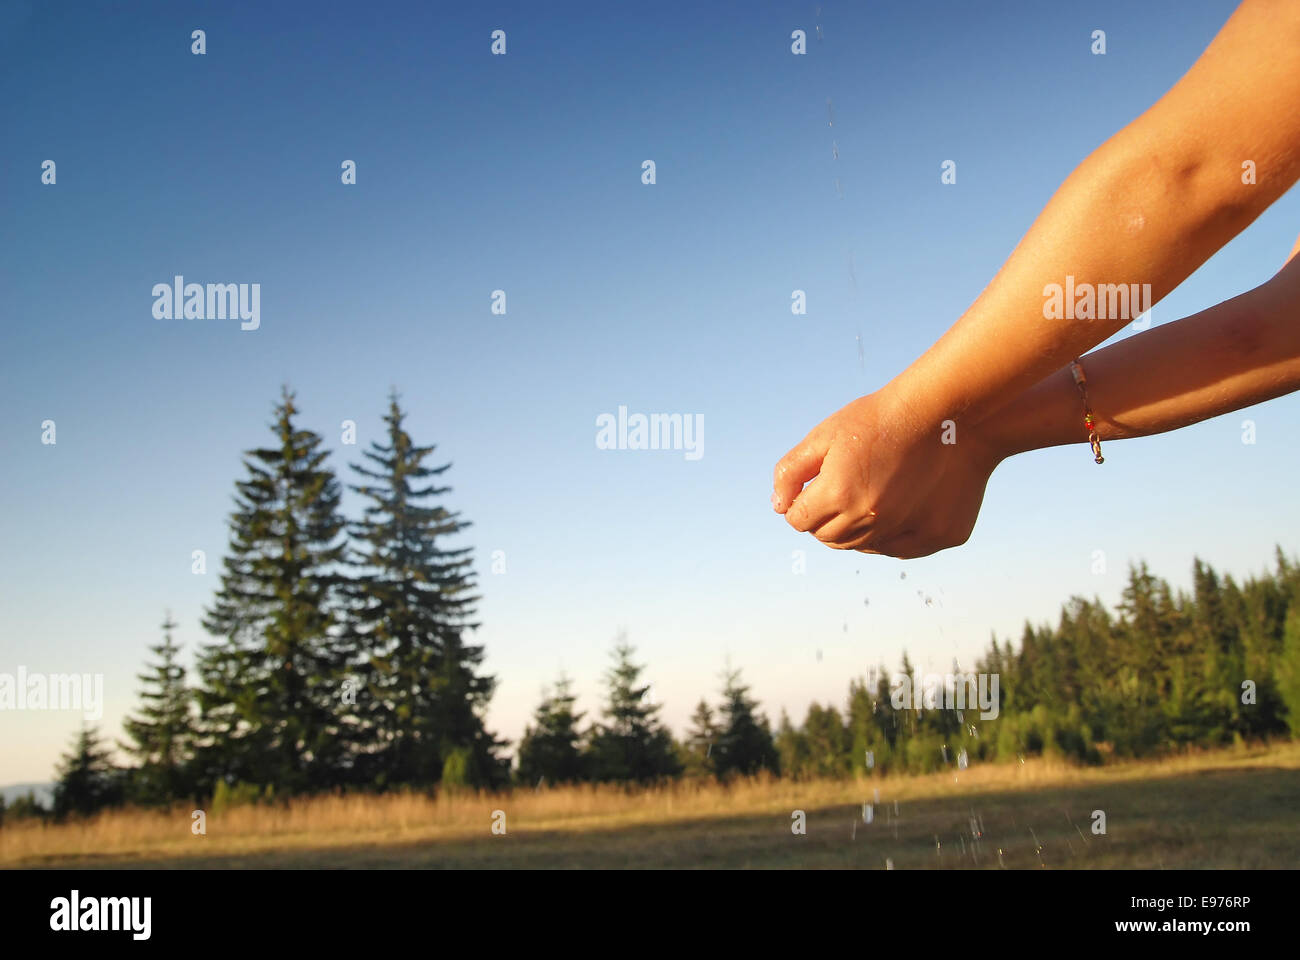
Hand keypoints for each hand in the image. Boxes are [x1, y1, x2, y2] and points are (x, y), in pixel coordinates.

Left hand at [771, 385, 1005, 557]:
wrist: (950, 413)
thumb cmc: (881, 419)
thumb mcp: (825, 435)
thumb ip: (792, 471)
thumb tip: (779, 507)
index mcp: (839, 494)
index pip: (799, 520)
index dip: (802, 503)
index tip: (814, 487)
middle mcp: (872, 521)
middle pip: (828, 538)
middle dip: (825, 517)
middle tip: (843, 487)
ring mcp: (909, 532)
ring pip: (862, 547)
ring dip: (856, 527)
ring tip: (869, 491)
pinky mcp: (938, 536)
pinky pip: (899, 548)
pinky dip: (891, 534)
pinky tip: (899, 503)